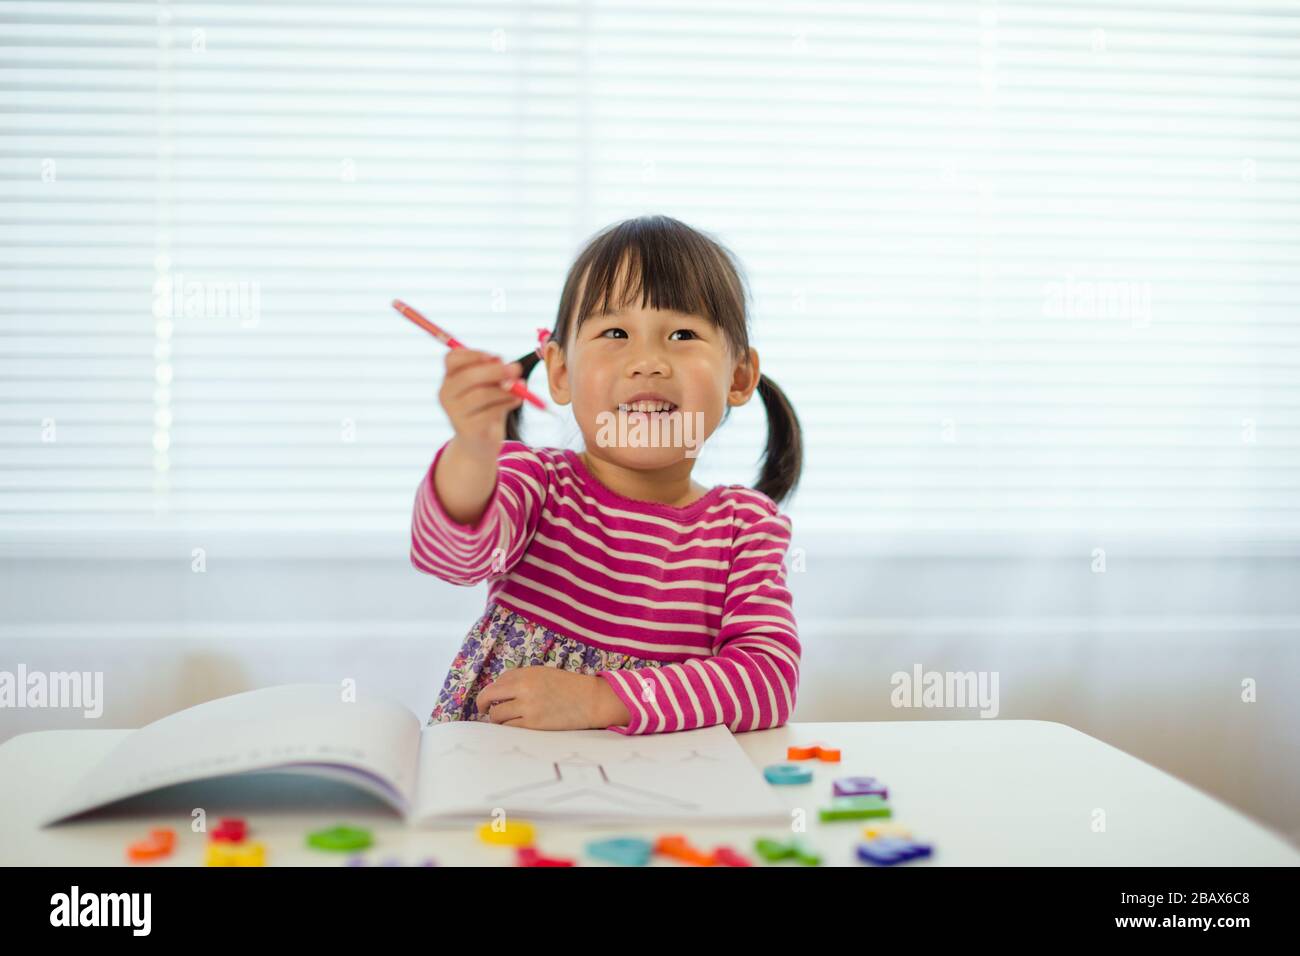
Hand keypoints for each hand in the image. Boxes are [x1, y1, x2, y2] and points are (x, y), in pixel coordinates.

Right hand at [438, 348, 523, 453]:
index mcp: (449, 377)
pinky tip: (517, 400)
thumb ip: (498, 374)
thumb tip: (514, 368)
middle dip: (495, 371)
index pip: (452, 359)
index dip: (473, 354)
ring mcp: (454, 412)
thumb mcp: (490, 386)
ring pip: (481, 394)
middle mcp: (446, 393)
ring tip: (520, 390)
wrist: (479, 442)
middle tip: (517, 368)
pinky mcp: (466, 428)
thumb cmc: (486, 407)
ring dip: (505, 390)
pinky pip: (490, 412)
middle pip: (468, 376)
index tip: (495, 357)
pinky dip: (507, 404)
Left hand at [476, 666, 615, 730]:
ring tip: (505, 721)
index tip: (488, 700)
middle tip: (483, 711)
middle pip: (489, 697)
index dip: (490, 692)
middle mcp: (524, 688)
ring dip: (497, 719)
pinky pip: (509, 728)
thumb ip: (522, 679)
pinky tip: (513, 728)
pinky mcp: (533, 724)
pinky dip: (507, 729)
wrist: (591, 700)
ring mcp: (527, 707)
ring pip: (496, 715)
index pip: (497, 682)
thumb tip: (499, 692)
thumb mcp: (544, 674)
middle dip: (483, 705)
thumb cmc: (569, 687)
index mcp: (526, 673)